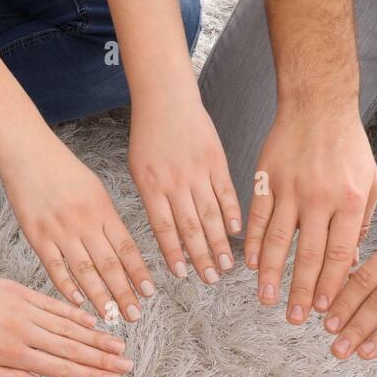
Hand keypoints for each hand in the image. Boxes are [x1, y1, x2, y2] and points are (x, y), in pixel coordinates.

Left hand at [0, 271, 132, 376]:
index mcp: (14, 355)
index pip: (62, 369)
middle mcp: (25, 331)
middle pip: (73, 348)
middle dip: (103, 360)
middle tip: (127, 368)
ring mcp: (24, 308)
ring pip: (68, 326)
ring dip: (96, 338)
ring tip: (119, 347)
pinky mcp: (19, 291)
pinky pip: (53, 304)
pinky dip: (75, 313)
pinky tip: (93, 320)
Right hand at [2, 141, 154, 322]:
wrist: (28, 153)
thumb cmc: (64, 171)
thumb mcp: (96, 190)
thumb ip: (109, 220)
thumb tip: (125, 251)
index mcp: (103, 210)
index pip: (126, 248)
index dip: (138, 273)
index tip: (149, 293)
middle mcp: (84, 223)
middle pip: (109, 265)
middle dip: (124, 293)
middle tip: (134, 315)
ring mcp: (60, 231)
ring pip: (84, 272)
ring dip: (100, 297)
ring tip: (111, 316)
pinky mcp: (37, 237)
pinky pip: (55, 268)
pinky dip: (67, 287)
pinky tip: (78, 302)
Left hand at [129, 89, 240, 283]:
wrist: (166, 97)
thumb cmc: (149, 135)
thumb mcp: (140, 169)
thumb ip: (154, 200)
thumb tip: (169, 236)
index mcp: (151, 186)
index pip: (165, 228)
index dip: (174, 254)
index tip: (183, 274)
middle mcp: (175, 182)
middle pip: (190, 228)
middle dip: (201, 257)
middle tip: (211, 278)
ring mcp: (197, 171)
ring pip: (210, 215)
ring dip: (219, 243)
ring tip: (227, 264)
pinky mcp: (216, 160)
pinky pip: (225, 192)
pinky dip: (232, 213)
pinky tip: (237, 232)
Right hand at [246, 109, 376, 323]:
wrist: (318, 103)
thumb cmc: (348, 144)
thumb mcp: (370, 182)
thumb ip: (363, 223)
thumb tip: (351, 263)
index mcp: (351, 201)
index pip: (340, 254)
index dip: (330, 286)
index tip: (322, 309)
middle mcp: (321, 198)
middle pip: (310, 255)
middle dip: (301, 292)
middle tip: (294, 319)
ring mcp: (291, 189)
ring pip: (279, 242)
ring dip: (273, 276)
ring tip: (268, 300)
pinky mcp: (266, 179)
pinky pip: (258, 219)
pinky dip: (255, 245)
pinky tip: (253, 266)